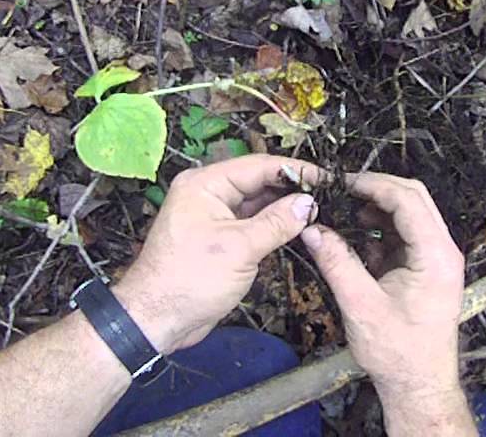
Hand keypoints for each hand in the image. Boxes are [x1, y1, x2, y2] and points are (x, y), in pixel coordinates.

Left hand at [115, 155, 321, 353]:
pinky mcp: (218, 238)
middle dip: (290, 189)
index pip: (258, 166)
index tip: (326, 177)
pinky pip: (250, 223)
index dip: (294, 170)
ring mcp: (213, 216)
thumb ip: (276, 223)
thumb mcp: (240, 248)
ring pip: (256, 204)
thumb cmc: (191, 280)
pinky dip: (272, 226)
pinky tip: (297, 228)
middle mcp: (208, 193)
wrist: (158, 320)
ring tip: (320, 210)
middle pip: (257, 182)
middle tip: (328, 195)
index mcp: (206, 184)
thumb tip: (308, 202)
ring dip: (284, 208)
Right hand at [299, 174, 468, 425]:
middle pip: (414, 198)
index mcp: (436, 256)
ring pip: (411, 213)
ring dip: (379, 209)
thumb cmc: (397, 352)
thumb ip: (336, 262)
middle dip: (377, 190)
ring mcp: (437, 259)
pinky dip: (381, 229)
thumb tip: (312, 230)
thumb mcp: (360, 305)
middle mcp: (443, 252)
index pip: (407, 200)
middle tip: (343, 191)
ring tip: (346, 214)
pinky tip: (357, 239)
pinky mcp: (427, 268)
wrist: (418, 384)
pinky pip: (405, 234)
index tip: (343, 183)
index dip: (373, 185)